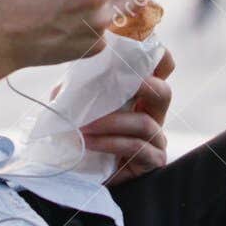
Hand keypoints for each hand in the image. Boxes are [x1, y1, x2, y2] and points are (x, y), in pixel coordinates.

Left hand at [81, 48, 175, 185]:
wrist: (89, 177)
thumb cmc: (89, 138)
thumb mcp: (84, 109)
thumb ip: (80, 93)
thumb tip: (63, 88)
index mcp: (142, 96)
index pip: (162, 70)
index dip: (158, 57)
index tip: (135, 49)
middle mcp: (155, 115)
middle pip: (163, 92)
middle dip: (140, 86)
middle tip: (113, 84)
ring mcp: (156, 139)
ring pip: (144, 122)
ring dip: (111, 122)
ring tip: (84, 126)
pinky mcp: (153, 161)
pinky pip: (136, 147)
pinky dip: (110, 142)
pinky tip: (89, 142)